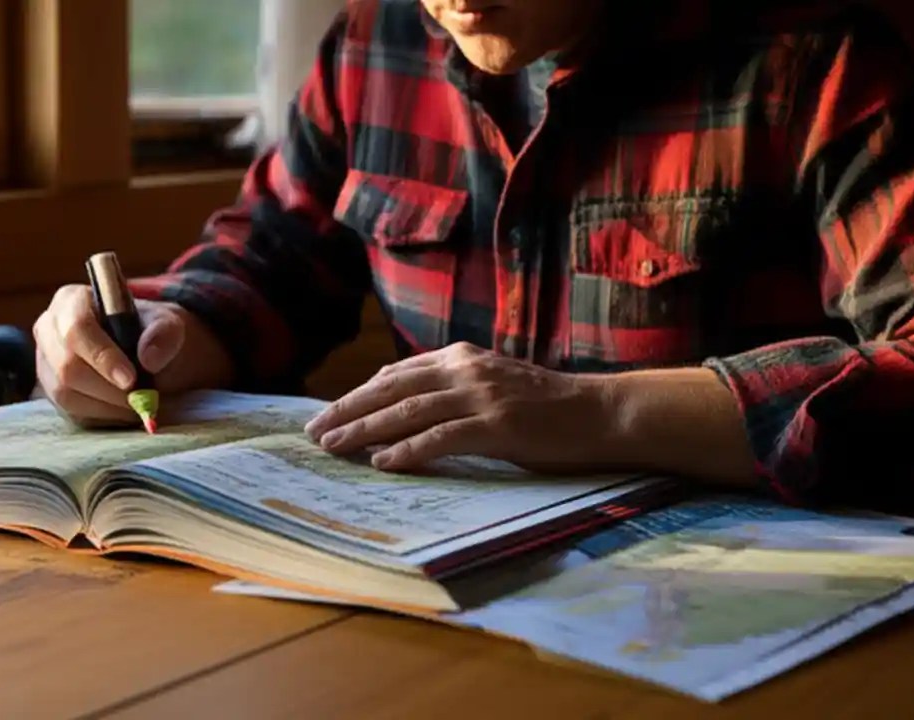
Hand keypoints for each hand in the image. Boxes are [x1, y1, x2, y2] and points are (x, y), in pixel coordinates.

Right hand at [33, 284, 232, 425]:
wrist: (144, 351)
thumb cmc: (149, 331)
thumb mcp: (168, 324)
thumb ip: (164, 334)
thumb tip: (148, 359)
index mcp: (71, 300)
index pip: (77, 329)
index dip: (102, 357)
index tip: (131, 379)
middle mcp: (49, 329)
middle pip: (66, 366)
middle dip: (106, 388)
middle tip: (139, 398)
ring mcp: (45, 362)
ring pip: (64, 393)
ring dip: (105, 406)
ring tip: (135, 405)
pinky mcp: (51, 390)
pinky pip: (68, 411)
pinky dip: (100, 416)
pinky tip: (123, 411)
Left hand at [303, 342, 616, 473]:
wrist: (601, 413)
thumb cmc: (546, 406)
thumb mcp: (492, 384)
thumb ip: (450, 389)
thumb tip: (401, 403)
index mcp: (461, 358)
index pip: (395, 375)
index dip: (357, 395)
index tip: (327, 414)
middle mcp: (465, 370)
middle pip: (390, 389)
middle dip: (347, 411)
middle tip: (313, 432)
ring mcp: (481, 396)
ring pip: (407, 411)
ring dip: (365, 430)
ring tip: (333, 447)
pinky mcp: (497, 425)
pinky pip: (441, 437)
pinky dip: (408, 451)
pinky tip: (382, 463)